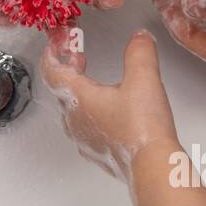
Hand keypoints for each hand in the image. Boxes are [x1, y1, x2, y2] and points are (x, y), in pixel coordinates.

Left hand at [40, 27, 178, 179]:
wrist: (153, 168)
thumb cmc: (143, 127)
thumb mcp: (144, 78)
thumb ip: (140, 52)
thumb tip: (140, 37)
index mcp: (78, 98)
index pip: (52, 72)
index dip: (52, 55)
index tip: (55, 45)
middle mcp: (75, 120)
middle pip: (61, 91)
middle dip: (69, 70)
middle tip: (78, 58)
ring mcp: (84, 140)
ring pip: (72, 111)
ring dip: (80, 93)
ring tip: (95, 83)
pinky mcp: (97, 154)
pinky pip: (85, 129)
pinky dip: (91, 113)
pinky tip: (108, 113)